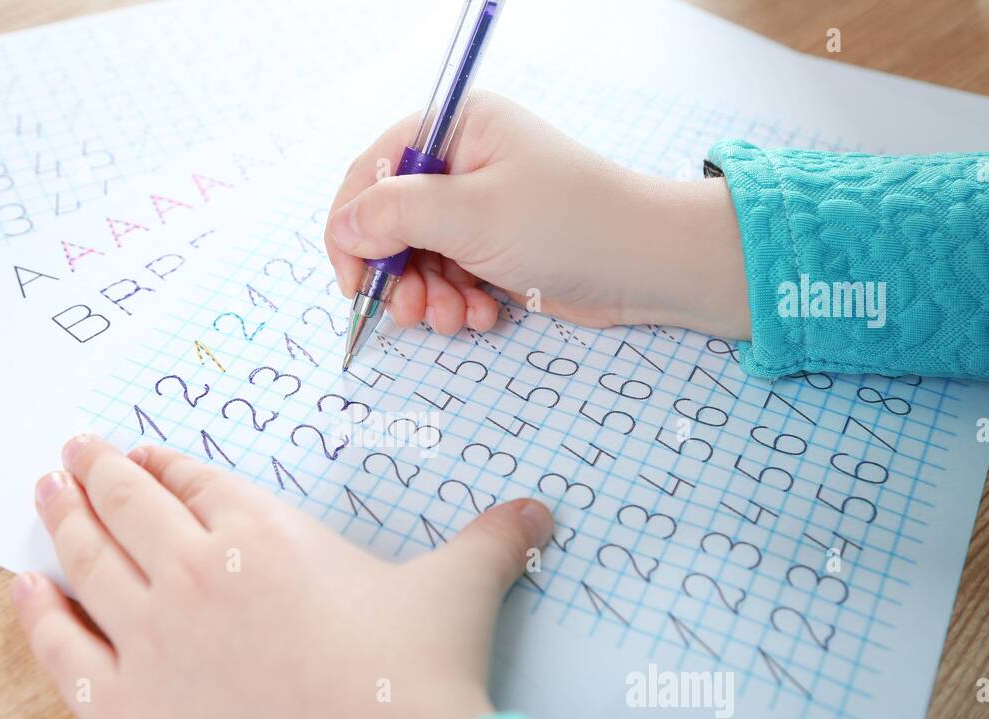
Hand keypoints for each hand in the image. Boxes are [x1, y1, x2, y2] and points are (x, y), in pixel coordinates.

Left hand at [10, 434, 554, 718]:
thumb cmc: (417, 686)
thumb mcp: (457, 594)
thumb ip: (491, 541)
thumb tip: (538, 513)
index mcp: (262, 533)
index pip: (193, 481)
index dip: (163, 462)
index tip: (142, 453)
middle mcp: (194, 571)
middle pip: (127, 503)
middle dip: (98, 470)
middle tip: (75, 450)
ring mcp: (150, 639)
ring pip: (86, 560)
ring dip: (61, 517)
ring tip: (43, 490)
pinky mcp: (124, 709)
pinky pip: (63, 647)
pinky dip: (38, 611)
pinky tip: (25, 585)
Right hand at [324, 91, 749, 339]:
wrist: (648, 266)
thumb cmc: (568, 224)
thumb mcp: (472, 215)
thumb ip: (395, 216)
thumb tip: (339, 228)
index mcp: (456, 129)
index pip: (373, 171)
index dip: (352, 226)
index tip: (352, 279)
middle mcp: (463, 164)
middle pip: (391, 223)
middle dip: (397, 275)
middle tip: (410, 312)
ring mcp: (480, 210)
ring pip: (418, 260)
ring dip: (427, 298)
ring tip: (454, 319)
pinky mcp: (496, 250)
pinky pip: (450, 279)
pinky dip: (457, 304)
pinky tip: (482, 317)